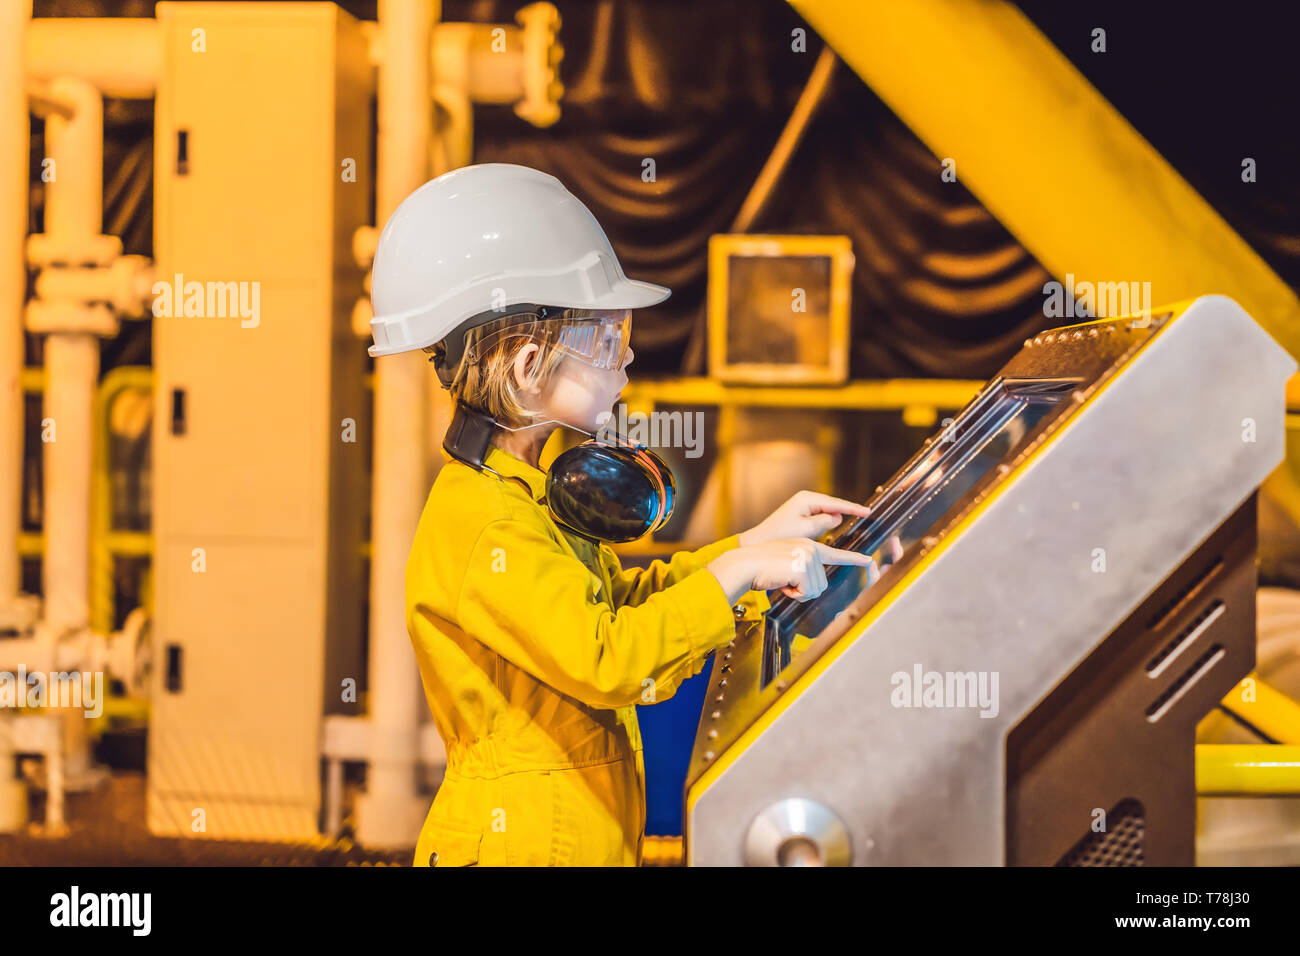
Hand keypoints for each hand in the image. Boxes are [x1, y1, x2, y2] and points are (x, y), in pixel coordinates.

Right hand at [707, 538, 877, 604]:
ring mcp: (808, 556)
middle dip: (802, 589)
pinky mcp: (803, 567)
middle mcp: (811, 548)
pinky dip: (793, 594)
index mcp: (807, 546)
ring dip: (797, 592)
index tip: (868, 561)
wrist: (744, 564)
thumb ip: (802, 570)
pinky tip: (782, 582)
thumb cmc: (761, 568)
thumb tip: (812, 586)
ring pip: (815, 590)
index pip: (834, 553)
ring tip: (782, 579)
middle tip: (784, 580)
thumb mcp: (786, 565)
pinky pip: (806, 593)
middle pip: (821, 584)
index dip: (852, 559)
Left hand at [738, 491, 871, 547]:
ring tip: (842, 525)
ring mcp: (802, 507)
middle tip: (864, 516)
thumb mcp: (806, 529)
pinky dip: (824, 525)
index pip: (836, 503)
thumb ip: (825, 521)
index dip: (853, 508)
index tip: (867, 512)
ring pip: (826, 514)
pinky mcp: (800, 516)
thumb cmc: (780, 535)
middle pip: (832, 506)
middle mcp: (805, 500)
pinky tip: (827, 530)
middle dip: (845, 512)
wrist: (760, 541)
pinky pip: (819, 519)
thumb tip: (837, 517)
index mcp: (807, 499)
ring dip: (833, 521)